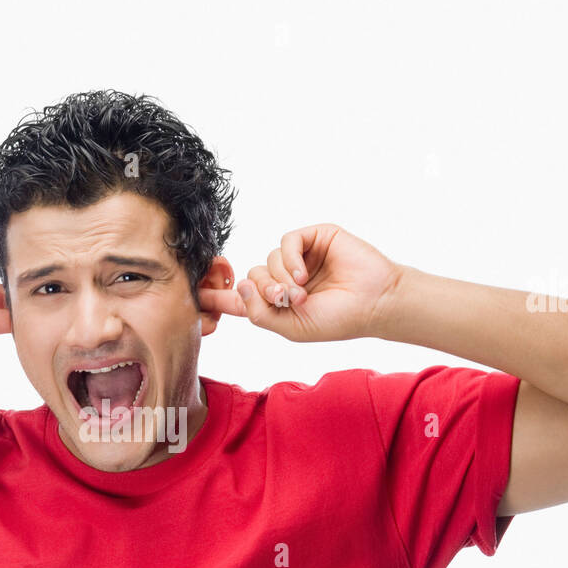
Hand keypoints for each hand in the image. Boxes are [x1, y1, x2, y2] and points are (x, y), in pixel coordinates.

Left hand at [223, 224, 402, 341]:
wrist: (374, 302)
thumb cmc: (338, 320)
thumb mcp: (292, 328)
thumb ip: (261, 314)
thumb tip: (241, 286)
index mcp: (276, 304)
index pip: (239, 299)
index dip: (215, 296)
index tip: (193, 295)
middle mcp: (283, 279)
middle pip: (251, 277)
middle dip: (264, 292)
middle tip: (286, 301)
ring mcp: (298, 257)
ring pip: (266, 261)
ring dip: (280, 279)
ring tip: (302, 294)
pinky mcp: (312, 238)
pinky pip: (285, 242)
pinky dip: (289, 259)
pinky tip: (303, 275)